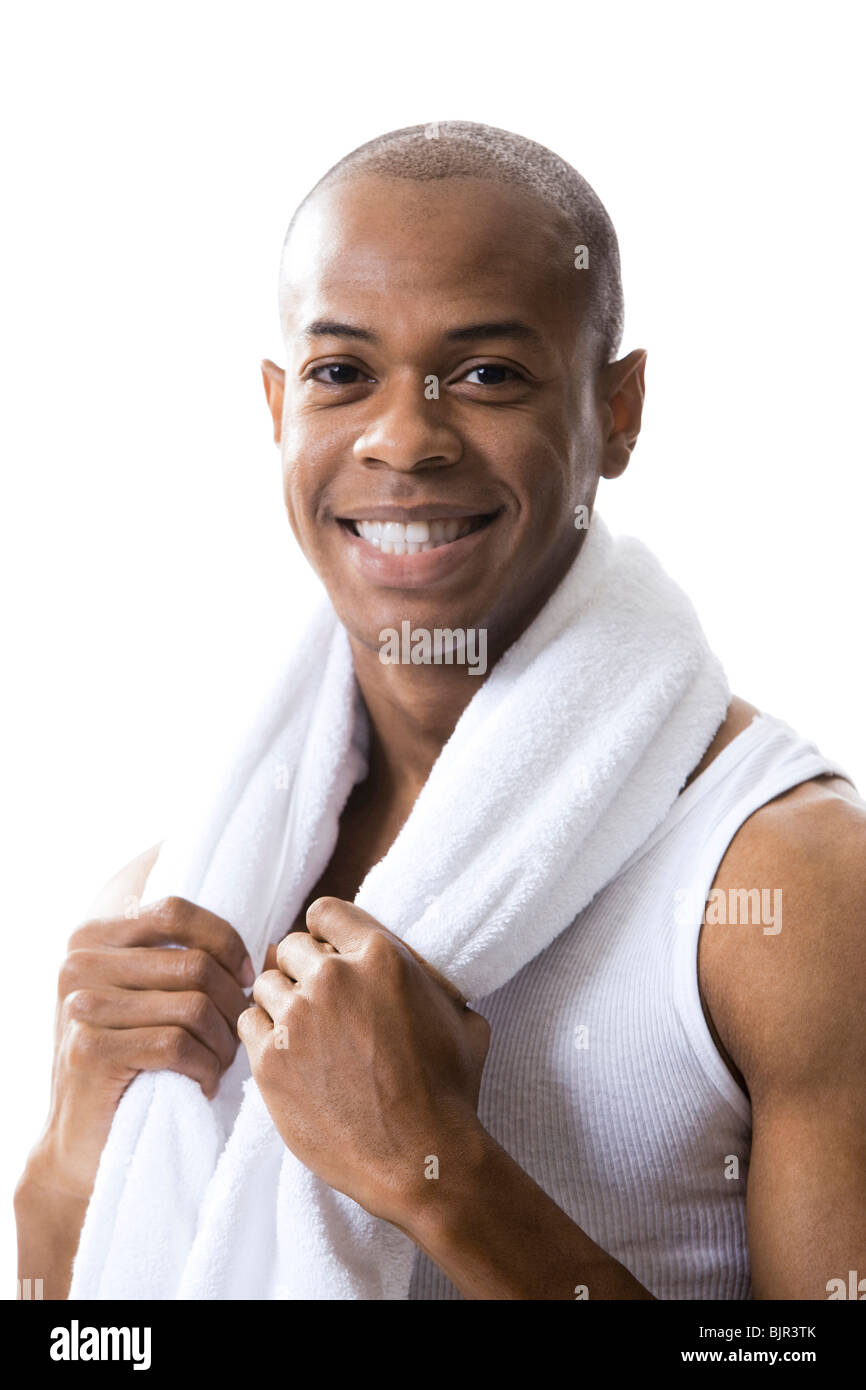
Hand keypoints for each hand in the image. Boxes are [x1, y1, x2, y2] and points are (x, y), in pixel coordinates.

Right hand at [41, 895, 252, 1200]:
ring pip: (193, 1006)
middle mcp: (79, 965)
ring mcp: (81, 1008)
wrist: (81, 1140)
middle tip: (238, 1033)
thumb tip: (267, 942)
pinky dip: (206, 1067)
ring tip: (222, 1061)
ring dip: (224, 1041)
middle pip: (194, 964)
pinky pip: (178, 1045)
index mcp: (91, 937)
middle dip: (232, 1002)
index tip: (247, 974)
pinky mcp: (91, 1052)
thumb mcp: (145, 994)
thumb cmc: (132, 1059)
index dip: (224, 940)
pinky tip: (205, 1083)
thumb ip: (179, 957)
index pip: (175, 912)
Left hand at [238, 897, 490, 1228]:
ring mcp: (298, 1018)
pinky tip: (285, 1055)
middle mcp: (333, 977)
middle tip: (317, 1002)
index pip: (324, 912)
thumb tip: (424, 970)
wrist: (421, 1157)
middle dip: (302, 970)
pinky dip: (260, 1036)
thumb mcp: (461, 1017)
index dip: (324, 933)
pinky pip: (247, 1024)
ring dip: (280, 1003)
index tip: (326, 954)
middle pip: (290, 946)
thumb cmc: (450, 1091)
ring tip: (300, 1033)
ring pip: (265, 984)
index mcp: (381, 954)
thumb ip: (432, 981)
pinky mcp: (269, 1060)